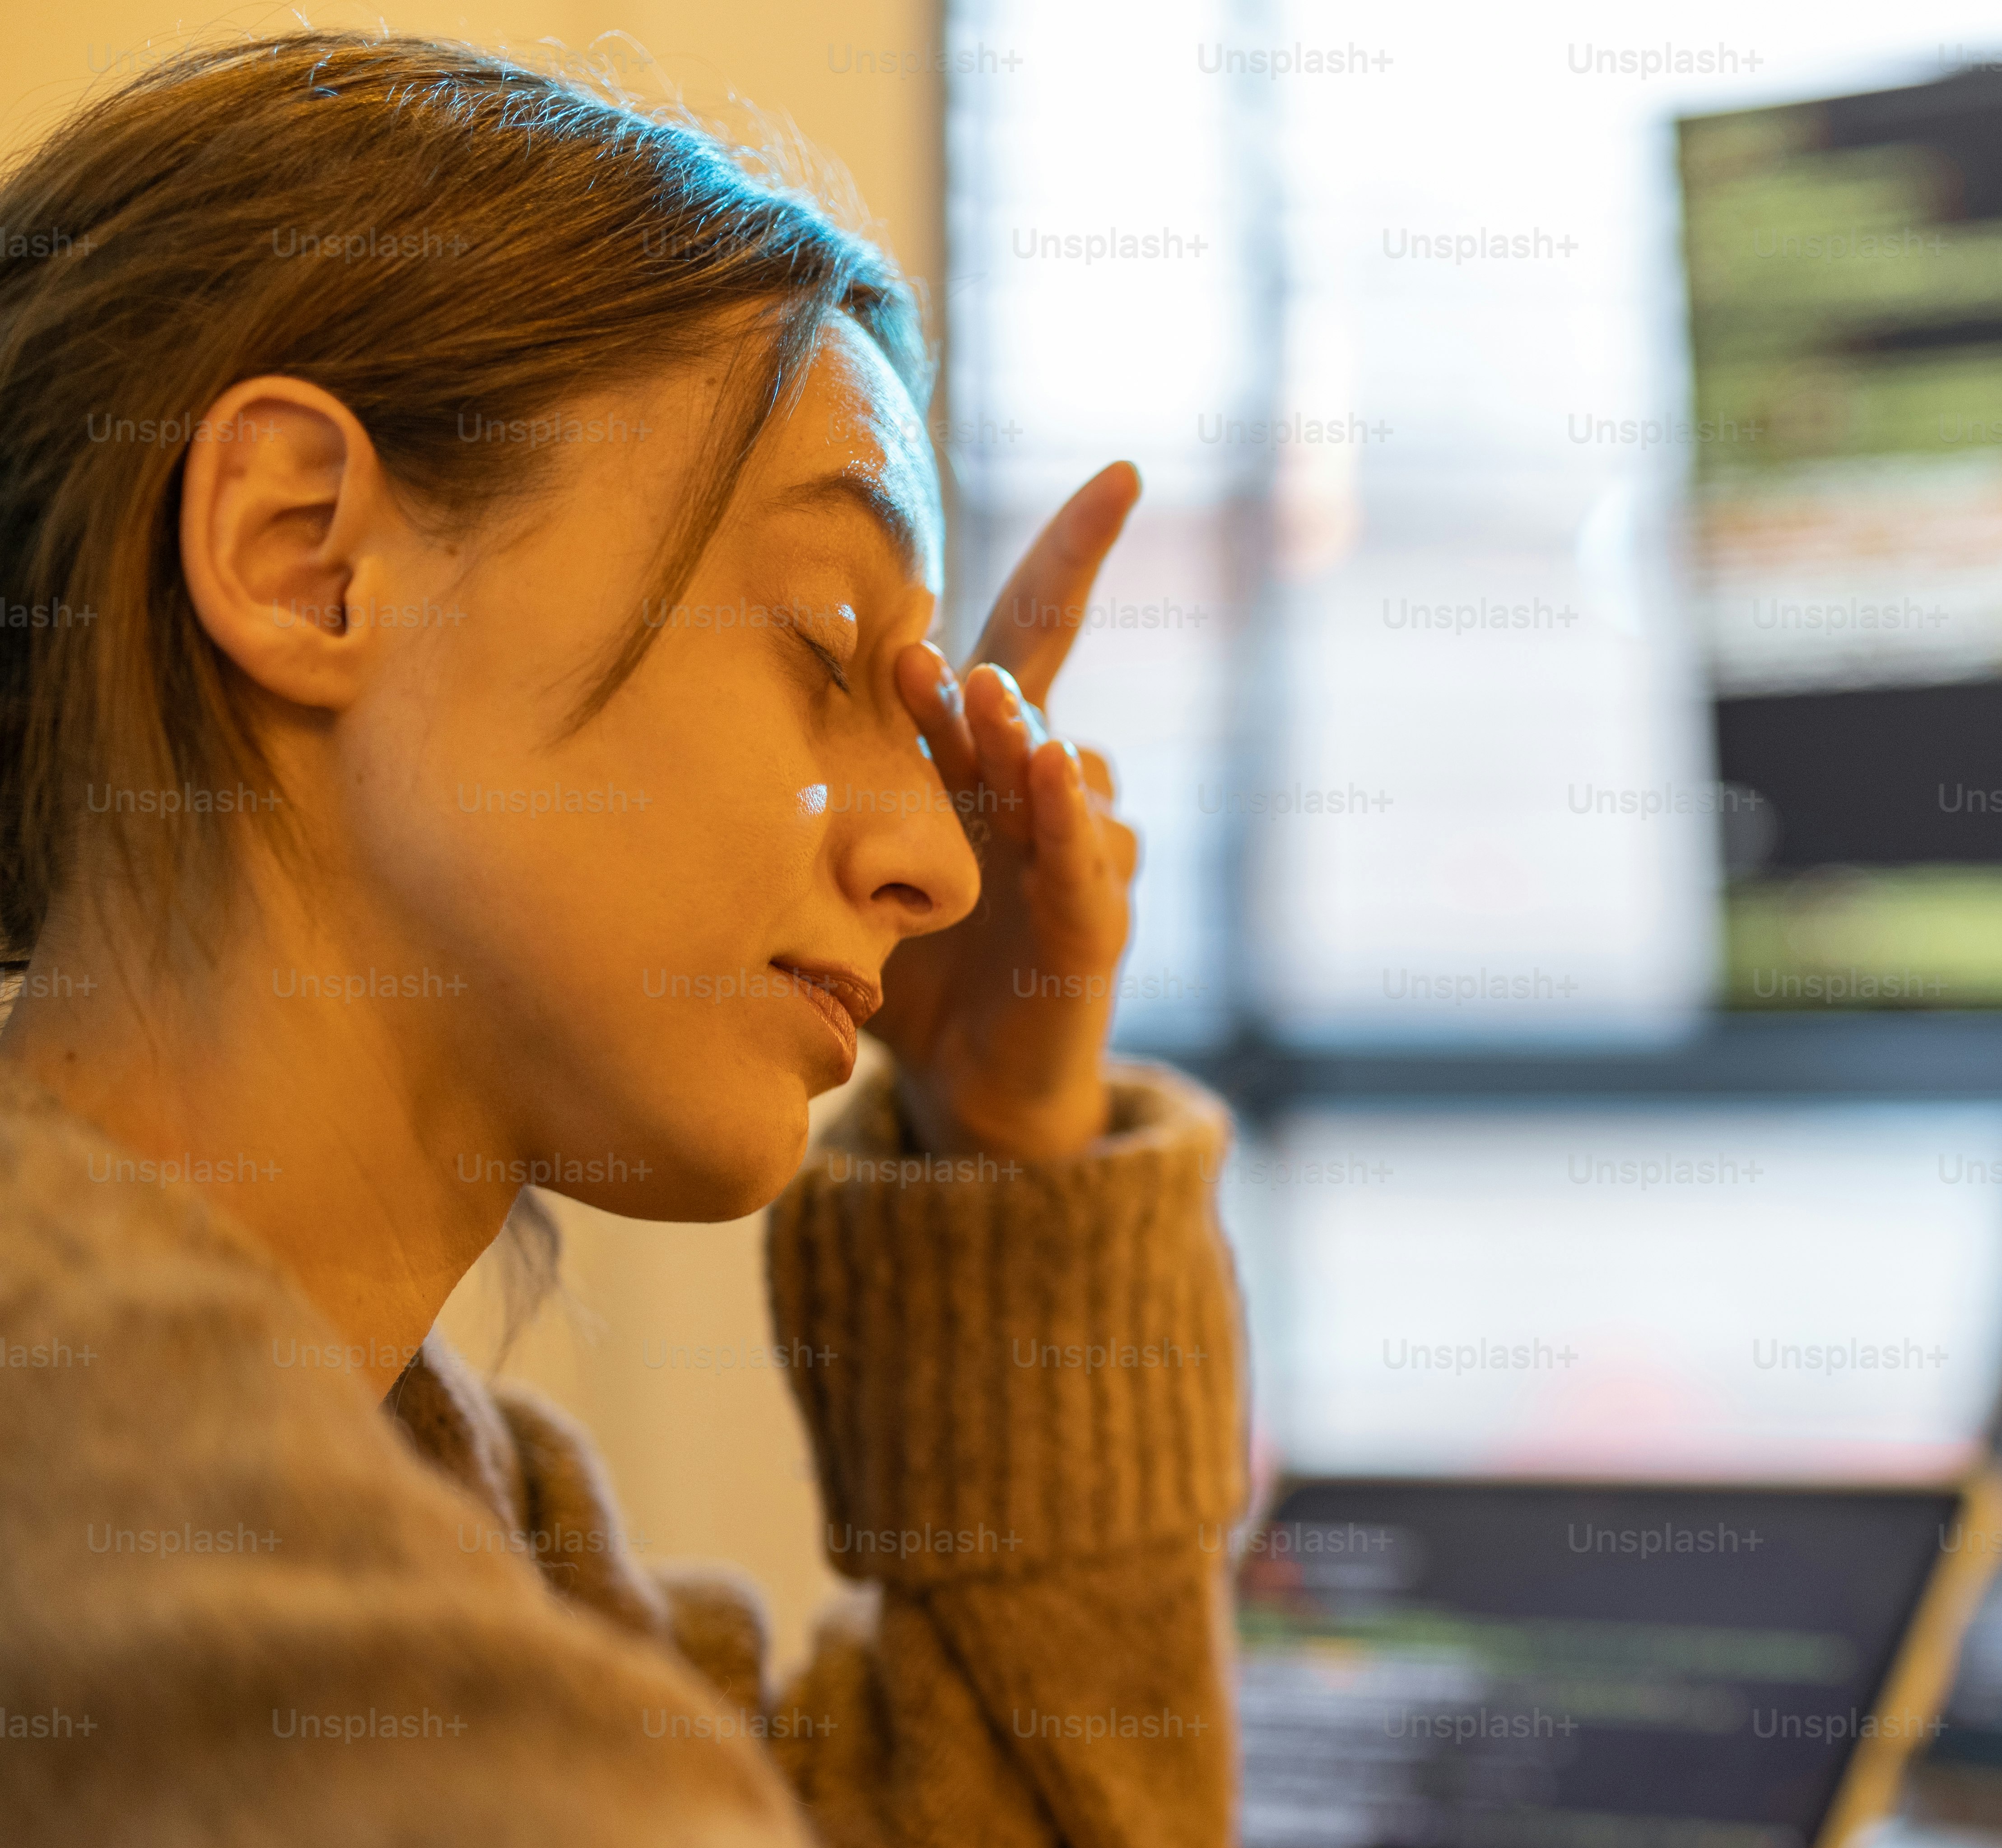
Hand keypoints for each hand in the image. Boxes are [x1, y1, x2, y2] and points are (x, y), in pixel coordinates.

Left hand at [875, 460, 1143, 1162]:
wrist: (973, 1087)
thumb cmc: (914, 965)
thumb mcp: (859, 860)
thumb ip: (845, 786)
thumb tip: (743, 709)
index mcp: (988, 755)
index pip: (1038, 630)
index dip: (1081, 551)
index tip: (1125, 473)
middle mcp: (1042, 784)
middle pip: (1036, 685)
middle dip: (1016, 650)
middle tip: (953, 653)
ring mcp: (1079, 847)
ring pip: (1060, 764)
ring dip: (1018, 741)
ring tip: (991, 724)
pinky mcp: (1095, 918)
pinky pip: (1087, 851)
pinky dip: (1069, 816)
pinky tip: (1056, 782)